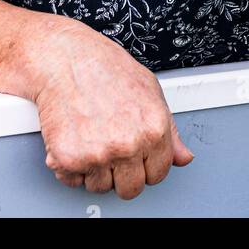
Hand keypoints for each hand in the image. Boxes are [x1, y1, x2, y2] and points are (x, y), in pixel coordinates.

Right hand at [32, 24, 192, 200]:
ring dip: (95, 171)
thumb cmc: (106, 69)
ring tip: (93, 138)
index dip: (147, 166)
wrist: (66, 59)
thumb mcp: (151, 91)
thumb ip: (170, 131)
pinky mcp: (68, 159)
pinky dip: (70, 167)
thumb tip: (183, 157)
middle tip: (113, 150)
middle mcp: (128, 144)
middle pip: (131, 188)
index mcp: (154, 128)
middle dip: (123, 174)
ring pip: (101, 187)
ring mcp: (98, 154)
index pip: (159, 173)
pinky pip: (72, 181)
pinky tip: (76, 141)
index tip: (138, 158)